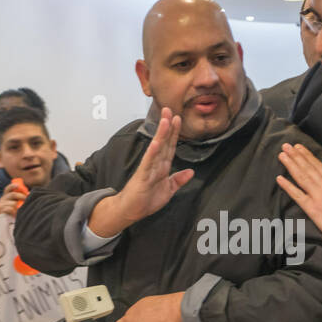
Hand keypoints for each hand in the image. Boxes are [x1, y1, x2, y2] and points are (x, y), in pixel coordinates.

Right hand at [0, 179, 27, 216]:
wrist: (7, 222)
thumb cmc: (13, 212)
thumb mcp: (15, 203)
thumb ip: (19, 198)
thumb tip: (29, 193)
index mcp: (6, 196)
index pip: (8, 189)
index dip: (12, 186)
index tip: (17, 186)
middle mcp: (2, 199)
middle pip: (13, 194)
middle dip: (21, 196)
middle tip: (26, 199)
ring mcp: (1, 204)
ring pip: (13, 203)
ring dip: (17, 208)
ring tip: (17, 212)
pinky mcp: (1, 210)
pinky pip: (10, 209)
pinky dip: (14, 212)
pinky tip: (14, 214)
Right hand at [88, 108, 194, 237]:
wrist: (130, 211)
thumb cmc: (146, 200)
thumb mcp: (168, 190)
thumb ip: (178, 180)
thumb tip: (191, 171)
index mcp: (162, 167)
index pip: (170, 146)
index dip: (174, 133)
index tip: (178, 118)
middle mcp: (155, 164)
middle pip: (163, 142)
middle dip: (167, 127)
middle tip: (169, 109)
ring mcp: (148, 169)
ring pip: (156, 149)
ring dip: (161, 134)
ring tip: (165, 121)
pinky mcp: (142, 176)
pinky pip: (148, 163)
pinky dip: (152, 153)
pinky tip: (155, 143)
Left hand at [276, 143, 321, 253]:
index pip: (318, 166)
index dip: (307, 156)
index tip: (299, 148)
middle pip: (308, 168)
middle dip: (296, 156)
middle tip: (286, 146)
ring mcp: (318, 197)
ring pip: (302, 177)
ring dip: (291, 165)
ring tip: (282, 155)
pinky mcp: (313, 210)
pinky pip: (298, 196)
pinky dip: (288, 187)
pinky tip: (280, 179)